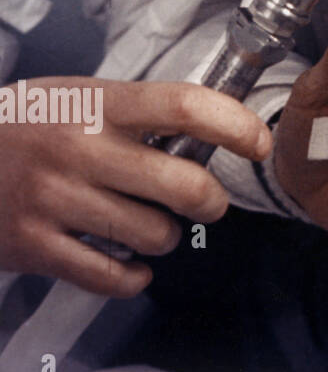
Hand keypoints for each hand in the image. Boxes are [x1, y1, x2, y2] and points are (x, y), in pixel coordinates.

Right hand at [0, 78, 270, 296]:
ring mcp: (55, 200)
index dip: (235, 125)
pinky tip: (128, 261)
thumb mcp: (81, 95)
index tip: (257, 142)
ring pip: (154, 234)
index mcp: (99, 104)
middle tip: (207, 200)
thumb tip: (216, 126)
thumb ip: (141, 111)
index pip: (185, 106)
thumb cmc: (27, 124)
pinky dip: (133, 276)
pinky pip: (111, 276)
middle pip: (183, 184)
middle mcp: (80, 150)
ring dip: (167, 236)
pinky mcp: (34, 246)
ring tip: (149, 224)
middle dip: (211, 200)